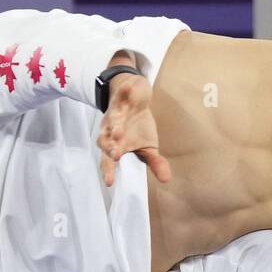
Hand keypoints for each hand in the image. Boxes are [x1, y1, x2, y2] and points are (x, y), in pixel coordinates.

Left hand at [97, 72, 171, 186]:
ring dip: (114, 126)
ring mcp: (114, 114)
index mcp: (116, 145)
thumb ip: (154, 163)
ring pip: (111, 121)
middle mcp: (110, 131)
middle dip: (109, 148)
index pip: (109, 160)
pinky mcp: (120, 99)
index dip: (108, 170)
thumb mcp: (149, 146)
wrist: (135, 99)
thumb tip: (167, 180)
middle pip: (104, 141)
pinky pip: (120, 96)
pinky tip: (127, 88)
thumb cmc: (139, 126)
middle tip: (116, 155)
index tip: (109, 183)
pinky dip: (123, 92)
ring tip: (119, 133)